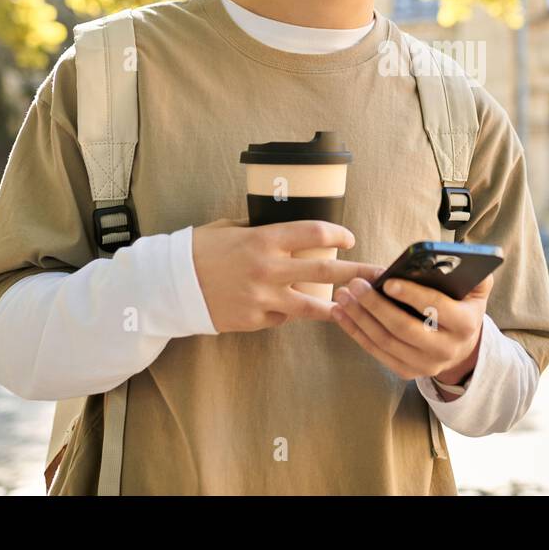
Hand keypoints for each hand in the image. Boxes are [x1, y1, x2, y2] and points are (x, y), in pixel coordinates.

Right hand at [191, 218, 369, 332]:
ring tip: (357, 305)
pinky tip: (288, 307)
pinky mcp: (254, 321)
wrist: (168, 285)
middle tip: (381, 274)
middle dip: (359, 272)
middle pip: (326, 270)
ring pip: (312, 305)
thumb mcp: (231, 229)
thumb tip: (288, 235)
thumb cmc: (199, 249)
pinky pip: (282, 318)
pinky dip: (288, 313)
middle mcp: (268, 269)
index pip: (313, 233)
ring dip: (337, 304)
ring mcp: (263, 299)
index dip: (337, 234)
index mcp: (264, 239)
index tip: (349, 238)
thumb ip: (261, 231)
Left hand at [330, 267, 493, 384]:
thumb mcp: (476, 287)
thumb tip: (448, 254)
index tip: (388, 281)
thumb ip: (470, 269)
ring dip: (360, 318)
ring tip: (343, 296)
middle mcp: (447, 349)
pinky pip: (377, 352)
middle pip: (404, 328)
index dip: (412, 295)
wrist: (462, 346)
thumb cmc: (462, 305)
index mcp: (466, 324)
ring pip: (386, 341)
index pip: (437, 308)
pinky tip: (341, 313)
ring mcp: (426, 365)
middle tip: (355, 284)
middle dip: (376, 305)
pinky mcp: (408, 372)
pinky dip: (356, 332)